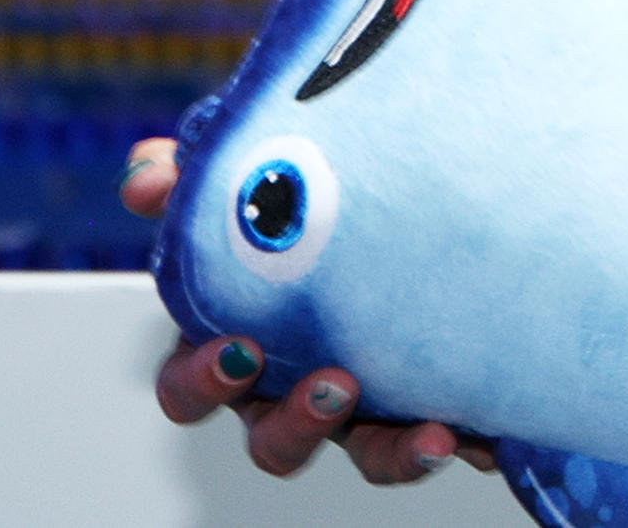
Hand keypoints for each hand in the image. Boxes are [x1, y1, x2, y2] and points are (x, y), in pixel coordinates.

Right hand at [123, 137, 494, 483]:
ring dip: (389, 450)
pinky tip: (484, 428)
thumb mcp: (236, 174)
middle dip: (299, 423)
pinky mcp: (418, 398)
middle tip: (336, 383)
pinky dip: (458, 436)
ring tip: (427, 428)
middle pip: (271, 441)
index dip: (202, 381)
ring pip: (362, 454)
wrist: (390, 177)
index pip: (188, 388)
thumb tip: (143, 182)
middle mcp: (291, 385)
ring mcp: (361, 402)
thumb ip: (182, 176)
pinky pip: (435, 435)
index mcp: (234, 340)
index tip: (239, 349)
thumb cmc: (292, 190)